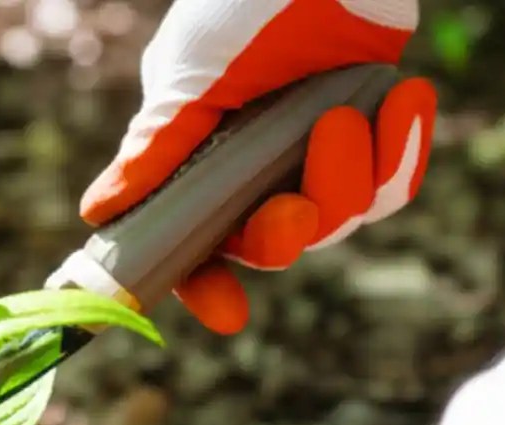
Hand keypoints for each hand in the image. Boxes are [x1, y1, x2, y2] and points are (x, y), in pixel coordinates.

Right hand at [82, 0, 436, 334]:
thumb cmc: (238, 4)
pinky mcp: (372, 136)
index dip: (205, 286)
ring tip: (344, 113)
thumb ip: (158, 145)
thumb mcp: (190, 77)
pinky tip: (405, 97)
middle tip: (294, 210)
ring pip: (341, 216)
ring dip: (350, 176)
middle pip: (272, 242)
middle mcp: (255, 173)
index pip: (193, 245)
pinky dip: (401, 148)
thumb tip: (99, 210)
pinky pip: (394, 182)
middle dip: (283, 235)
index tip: (229, 314)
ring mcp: (315, 158)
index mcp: (199, 166)